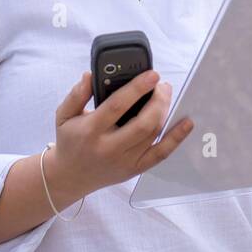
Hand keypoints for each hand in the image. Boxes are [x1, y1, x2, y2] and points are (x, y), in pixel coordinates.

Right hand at [47, 70, 193, 198]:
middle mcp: (109, 148)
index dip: (138, 88)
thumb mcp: (64, 115)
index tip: (152, 74)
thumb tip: (90, 75)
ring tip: (164, 95)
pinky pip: (160, 154)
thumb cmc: (70, 141)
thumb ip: (77, 94)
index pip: (118, 106)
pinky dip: (176, 138)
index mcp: (91, 130)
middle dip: (158, 100)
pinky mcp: (135, 169)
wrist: (71, 177)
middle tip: (162, 85)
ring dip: (165, 111)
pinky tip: (187, 123)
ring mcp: (125, 161)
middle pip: (143, 123)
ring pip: (153, 134)